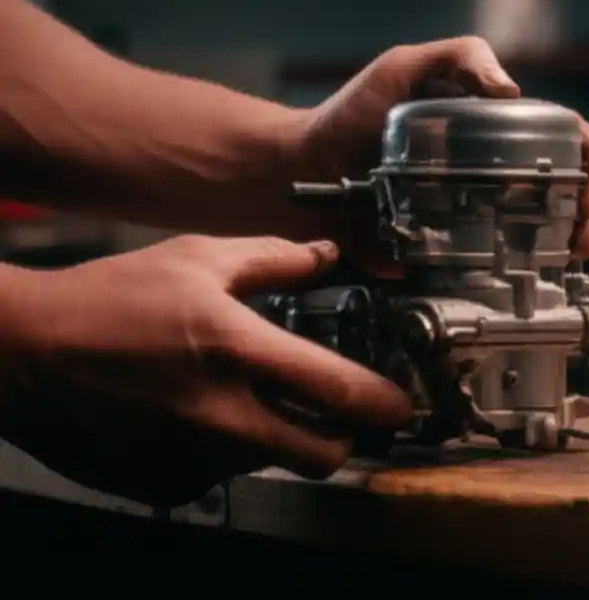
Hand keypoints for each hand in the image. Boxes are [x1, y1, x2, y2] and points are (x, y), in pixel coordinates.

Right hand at [0, 235, 410, 506]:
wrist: (23, 354)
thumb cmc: (109, 300)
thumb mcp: (196, 259)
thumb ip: (273, 259)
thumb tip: (328, 254)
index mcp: (238, 352)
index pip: (338, 391)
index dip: (384, 403)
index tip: (402, 405)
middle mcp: (222, 415)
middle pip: (321, 453)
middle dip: (339, 437)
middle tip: (332, 412)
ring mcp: (193, 457)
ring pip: (268, 462)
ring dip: (272, 437)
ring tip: (238, 396)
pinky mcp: (165, 483)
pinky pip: (218, 474)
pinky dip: (220, 451)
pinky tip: (193, 415)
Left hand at [285, 36, 588, 266]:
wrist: (306, 173)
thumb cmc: (353, 114)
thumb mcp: (406, 66)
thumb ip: (460, 58)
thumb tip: (512, 90)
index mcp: (498, 131)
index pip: (565, 138)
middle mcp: (501, 176)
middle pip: (574, 188)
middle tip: (587, 208)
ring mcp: (485, 218)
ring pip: (557, 232)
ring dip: (583, 238)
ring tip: (578, 243)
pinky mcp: (464, 256)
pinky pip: (512, 269)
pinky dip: (542, 272)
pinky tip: (546, 269)